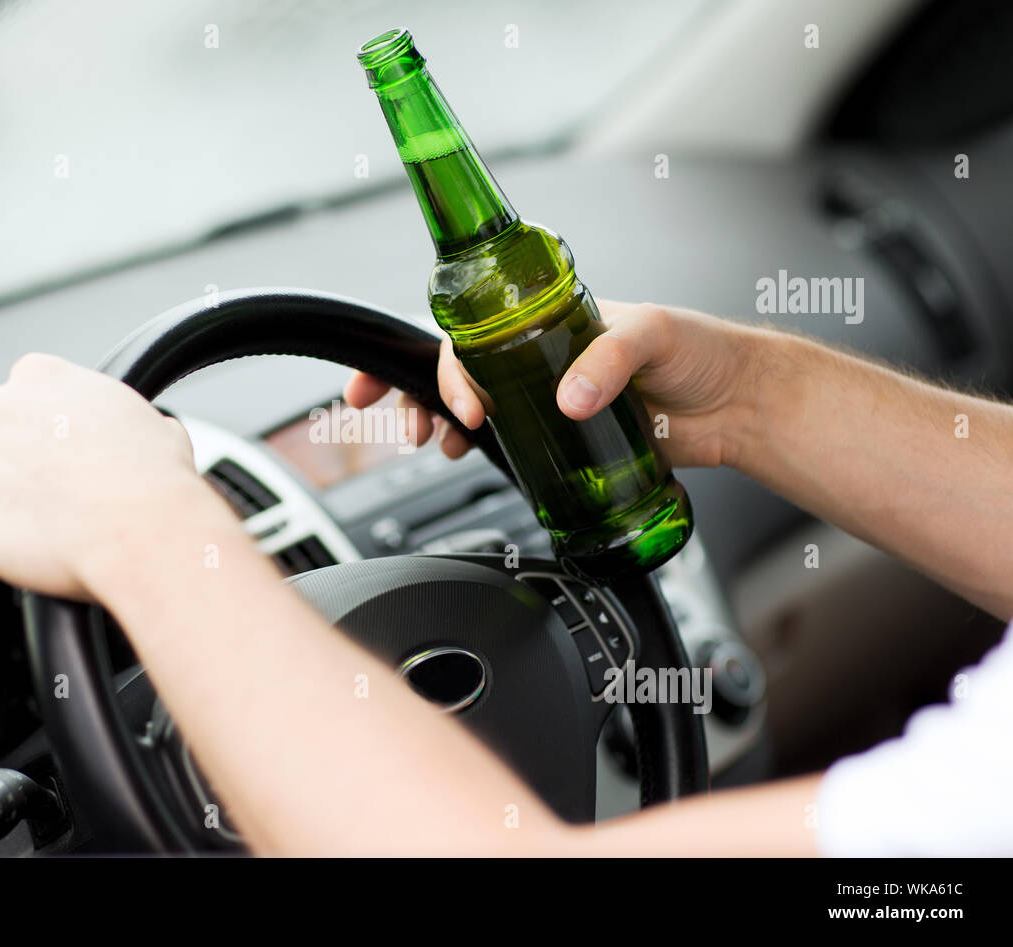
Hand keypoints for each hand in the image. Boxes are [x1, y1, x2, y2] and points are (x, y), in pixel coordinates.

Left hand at [0, 353, 209, 599]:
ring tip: (58, 524)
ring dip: (9, 499)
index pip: (29, 393)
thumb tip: (151, 434)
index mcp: (40, 374)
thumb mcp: (156, 425)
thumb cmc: (153, 476)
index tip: (69, 452)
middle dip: (22, 459)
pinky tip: (42, 544)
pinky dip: (1, 536)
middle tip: (63, 490)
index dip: (51, 428)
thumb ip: (127, 422)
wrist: (139, 528)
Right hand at [344, 300, 763, 468]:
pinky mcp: (568, 438)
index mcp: (553, 320)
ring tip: (438, 446)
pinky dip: (482, 452)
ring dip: (444, 424)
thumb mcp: (656, 333)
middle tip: (404, 424)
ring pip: (477, 407)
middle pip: (460, 368)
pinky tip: (474, 459)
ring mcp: (551, 399)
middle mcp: (542, 357)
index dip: (444, 360)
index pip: (477, 329)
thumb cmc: (704, 350)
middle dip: (416, 391)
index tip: (451, 400)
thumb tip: (567, 397)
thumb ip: (610, 359)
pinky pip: (512, 444)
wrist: (740, 405)